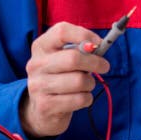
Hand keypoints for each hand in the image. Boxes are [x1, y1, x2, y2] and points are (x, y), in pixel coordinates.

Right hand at [20, 22, 109, 138]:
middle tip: (104, 66)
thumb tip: (100, 44)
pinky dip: (87, 98)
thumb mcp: (65, 57)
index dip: (84, 35)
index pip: (62, 31)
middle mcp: (36, 64)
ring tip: (86, 84)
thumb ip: (81, 48)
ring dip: (90, 83)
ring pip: (79, 81)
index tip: (98, 43)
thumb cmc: (61, 76)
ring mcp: (38, 86)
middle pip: (73, 58)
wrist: (41, 108)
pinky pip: (79, 99)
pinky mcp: (45, 105)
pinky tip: (81, 97)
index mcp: (41, 46)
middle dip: (95, 62)